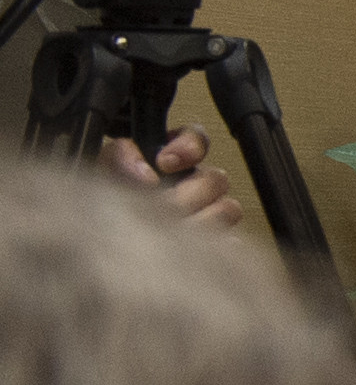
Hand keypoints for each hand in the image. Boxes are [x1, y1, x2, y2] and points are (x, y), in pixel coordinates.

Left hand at [96, 130, 236, 229]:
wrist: (99, 239)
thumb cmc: (102, 203)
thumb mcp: (102, 169)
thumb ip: (121, 158)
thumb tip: (148, 175)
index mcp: (169, 158)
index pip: (197, 139)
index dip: (188, 147)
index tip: (165, 162)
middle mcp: (193, 183)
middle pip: (217, 178)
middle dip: (190, 192)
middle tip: (165, 205)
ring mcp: (206, 212)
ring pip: (228, 209)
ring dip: (202, 219)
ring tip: (175, 228)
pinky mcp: (213, 241)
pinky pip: (228, 240)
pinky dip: (213, 243)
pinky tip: (188, 246)